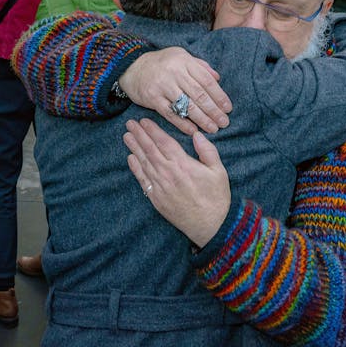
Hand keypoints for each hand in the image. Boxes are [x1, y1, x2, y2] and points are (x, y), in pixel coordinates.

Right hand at [118, 47, 231, 134]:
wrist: (131, 66)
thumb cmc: (161, 62)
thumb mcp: (181, 56)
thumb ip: (200, 66)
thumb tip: (218, 78)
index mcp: (184, 61)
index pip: (207, 81)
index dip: (219, 96)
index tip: (228, 108)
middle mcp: (174, 72)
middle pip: (199, 95)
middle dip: (214, 111)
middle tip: (224, 122)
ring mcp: (162, 86)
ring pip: (186, 106)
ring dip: (202, 119)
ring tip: (213, 128)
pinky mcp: (152, 98)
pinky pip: (170, 114)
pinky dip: (183, 124)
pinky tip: (193, 130)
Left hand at [124, 119, 230, 247]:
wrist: (210, 225)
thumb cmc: (216, 197)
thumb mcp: (218, 171)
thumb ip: (207, 150)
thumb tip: (196, 134)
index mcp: (183, 164)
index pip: (164, 142)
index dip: (152, 130)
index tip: (144, 121)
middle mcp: (168, 173)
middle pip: (150, 150)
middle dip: (139, 135)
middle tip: (130, 124)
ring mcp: (160, 187)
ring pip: (144, 163)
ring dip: (134, 148)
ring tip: (127, 136)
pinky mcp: (156, 199)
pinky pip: (143, 180)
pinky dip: (135, 168)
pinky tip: (130, 158)